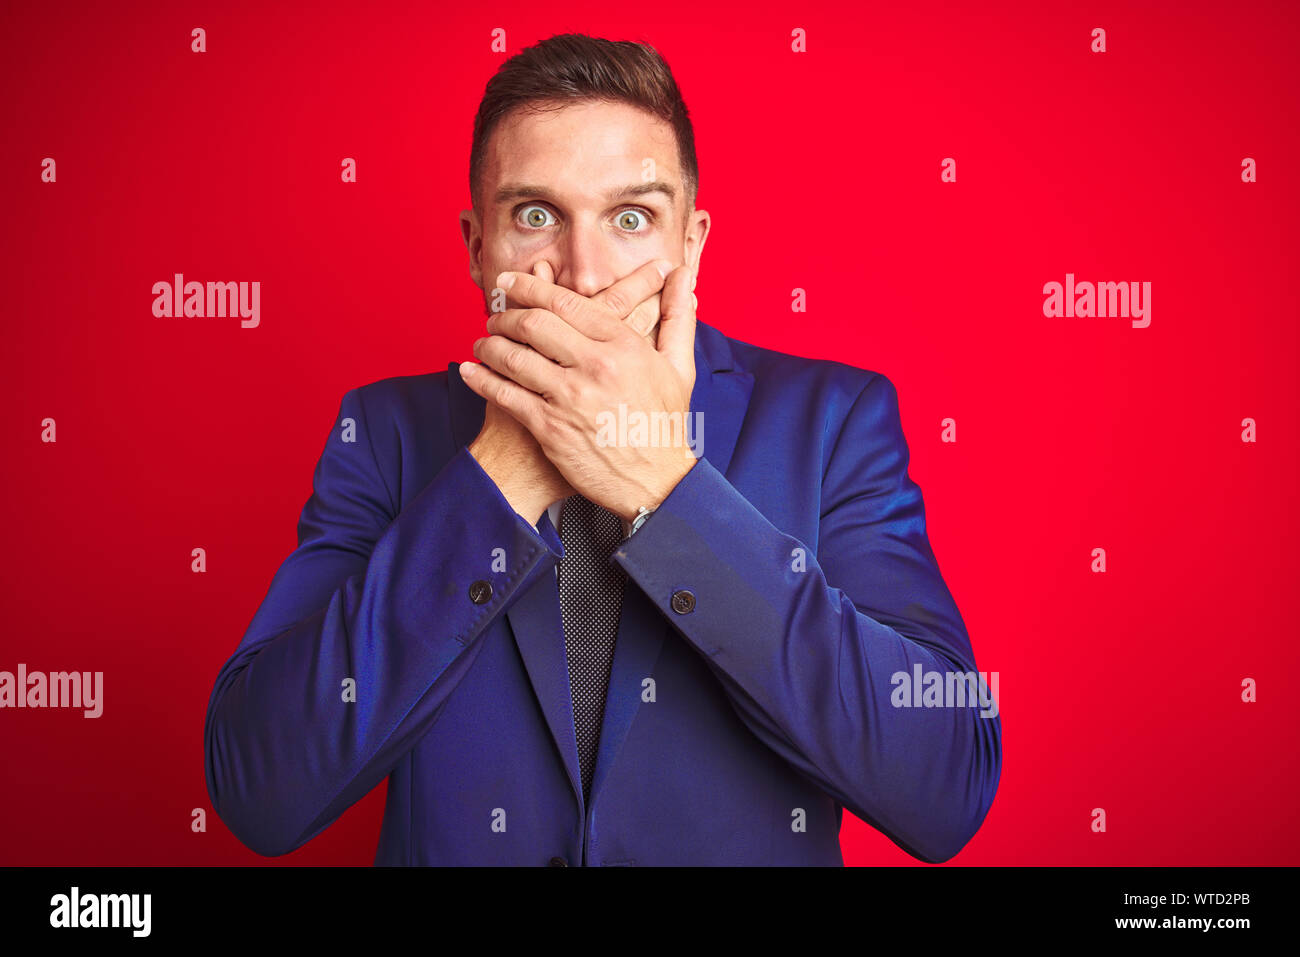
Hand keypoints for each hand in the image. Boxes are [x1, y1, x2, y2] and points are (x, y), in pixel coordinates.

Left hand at [460, 258, 697, 522]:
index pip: (566, 303)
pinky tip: (470, 372)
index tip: (511, 281)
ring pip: (514, 357)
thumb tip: (683, 275)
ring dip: (489, 345)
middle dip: (506, 315)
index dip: (530, 287)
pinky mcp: (550, 428)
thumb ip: (676, 316)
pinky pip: (506, 395)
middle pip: (534, 324)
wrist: (656, 484)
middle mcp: (595, 366)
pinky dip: (482, 380)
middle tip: (495, 316)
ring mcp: (569, 398)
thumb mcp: (679, 367)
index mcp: (623, 346)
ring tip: (482, 342)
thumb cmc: (665, 425)